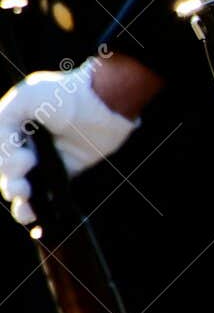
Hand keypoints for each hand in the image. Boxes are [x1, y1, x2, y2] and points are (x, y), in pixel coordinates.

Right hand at [0, 59, 138, 223]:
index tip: (25, 158)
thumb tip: (3, 151)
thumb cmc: (65, 94)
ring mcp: (45, 161)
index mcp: (11, 128)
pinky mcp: (65, 173)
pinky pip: (49, 194)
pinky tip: (34, 218)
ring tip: (24, 206)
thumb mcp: (26, 97)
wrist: (104, 103)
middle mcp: (25, 146)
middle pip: (7, 173)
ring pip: (23, 188)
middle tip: (26, 179)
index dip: (5, 160)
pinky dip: (40, 208)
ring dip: (19, 201)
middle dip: (12, 181)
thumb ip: (5, 121)